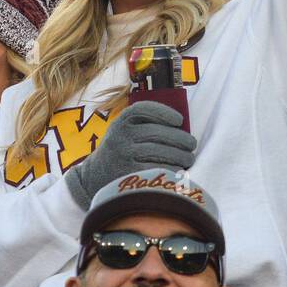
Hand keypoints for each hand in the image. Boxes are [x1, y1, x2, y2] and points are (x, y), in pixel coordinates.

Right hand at [63, 101, 196, 209]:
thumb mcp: (125, 132)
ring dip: (180, 155)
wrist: (94, 177)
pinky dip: (171, 169)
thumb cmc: (121, 150)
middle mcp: (120, 136)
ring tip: (189, 158)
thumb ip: (145, 125)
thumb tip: (182, 127)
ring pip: (159, 152)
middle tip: (192, 144)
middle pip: (157, 133)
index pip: (143, 109)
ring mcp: (123, 156)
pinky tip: (179, 170)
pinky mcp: (128, 175)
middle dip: (180, 139)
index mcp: (121, 122)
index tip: (179, 120)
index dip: (164, 112)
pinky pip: (155, 169)